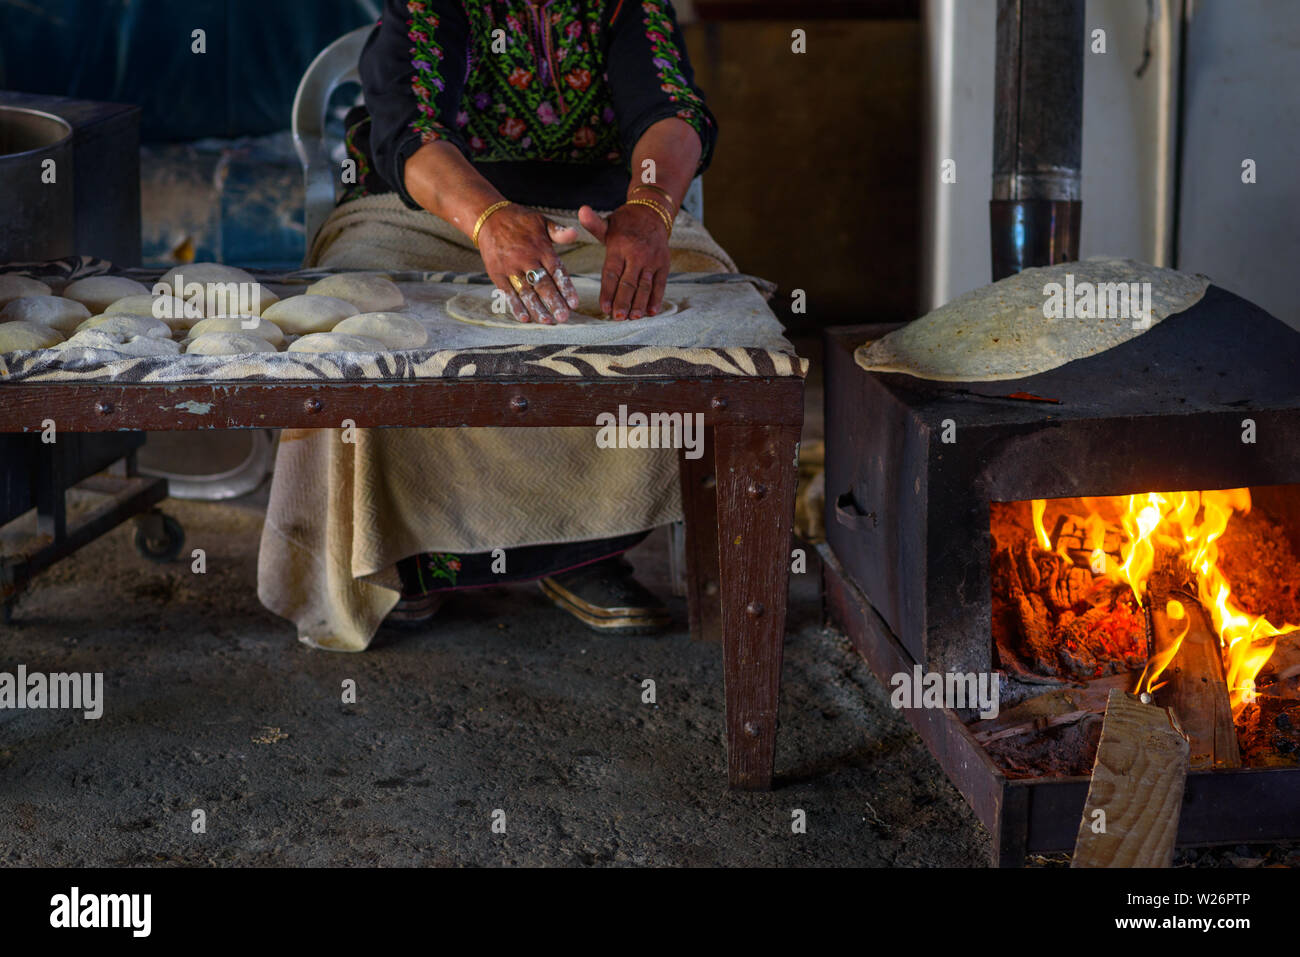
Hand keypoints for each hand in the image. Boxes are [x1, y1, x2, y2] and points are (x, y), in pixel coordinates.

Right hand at [477, 205, 580, 322]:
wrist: (487, 217)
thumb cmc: (520, 221)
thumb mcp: (541, 221)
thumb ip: (559, 231)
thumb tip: (575, 234)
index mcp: (541, 247)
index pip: (557, 271)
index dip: (566, 288)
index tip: (574, 303)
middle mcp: (526, 258)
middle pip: (543, 284)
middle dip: (554, 302)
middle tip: (563, 317)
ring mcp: (510, 267)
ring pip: (526, 291)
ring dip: (537, 308)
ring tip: (547, 321)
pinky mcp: (496, 273)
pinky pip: (507, 292)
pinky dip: (515, 305)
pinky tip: (525, 318)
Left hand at [579, 203, 671, 319]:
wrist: (653, 213)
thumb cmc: (625, 224)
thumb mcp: (607, 223)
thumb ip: (593, 224)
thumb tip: (581, 210)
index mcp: (619, 246)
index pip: (612, 273)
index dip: (608, 291)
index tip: (604, 307)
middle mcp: (637, 254)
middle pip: (628, 282)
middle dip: (623, 301)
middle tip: (617, 317)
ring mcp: (652, 260)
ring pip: (644, 285)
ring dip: (639, 303)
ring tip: (633, 317)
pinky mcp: (663, 264)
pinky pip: (660, 284)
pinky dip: (656, 298)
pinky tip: (651, 312)